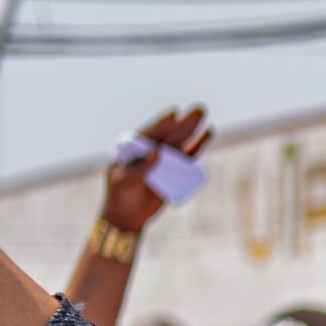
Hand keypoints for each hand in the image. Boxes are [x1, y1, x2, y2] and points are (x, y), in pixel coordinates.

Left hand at [103, 106, 213, 233]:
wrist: (126, 217)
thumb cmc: (119, 196)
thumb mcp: (123, 182)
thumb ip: (138, 168)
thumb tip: (156, 152)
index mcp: (134, 149)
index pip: (149, 134)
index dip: (161, 124)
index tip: (173, 114)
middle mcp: (150, 150)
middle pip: (169, 135)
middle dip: (184, 122)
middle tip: (199, 109)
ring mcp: (163, 161)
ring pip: (180, 143)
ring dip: (192, 130)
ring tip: (205, 116)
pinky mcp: (174, 173)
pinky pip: (187, 159)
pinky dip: (196, 147)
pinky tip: (206, 134)